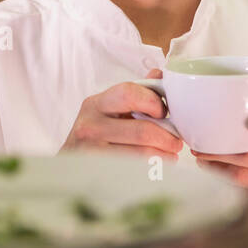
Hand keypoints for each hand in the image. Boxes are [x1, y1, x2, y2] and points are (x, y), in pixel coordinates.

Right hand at [60, 69, 181, 160]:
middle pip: (141, 131)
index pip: (129, 93)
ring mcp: (93, 152)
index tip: (163, 112)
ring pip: (141, 154)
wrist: (70, 163)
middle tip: (177, 142)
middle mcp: (90, 126)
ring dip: (164, 156)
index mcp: (95, 104)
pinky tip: (157, 167)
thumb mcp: (108, 108)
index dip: (153, 101)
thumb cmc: (95, 132)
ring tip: (170, 155)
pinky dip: (153, 170)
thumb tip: (159, 74)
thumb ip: (134, 92)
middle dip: (167, 137)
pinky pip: (135, 171)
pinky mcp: (99, 172)